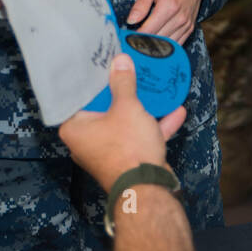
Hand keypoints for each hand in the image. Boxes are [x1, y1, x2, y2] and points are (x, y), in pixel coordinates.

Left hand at [57, 53, 185, 191]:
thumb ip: (123, 82)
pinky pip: (139, 137)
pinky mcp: (128, 159)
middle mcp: (87, 141)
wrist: (147, 189)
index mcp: (75, 128)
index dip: (91, 78)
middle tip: (127, 67)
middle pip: (103, 108)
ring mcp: (109, 151)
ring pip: (124, 122)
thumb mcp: (127, 107)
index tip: (101, 61)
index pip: (78, 96)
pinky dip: (155, 126)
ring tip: (154, 86)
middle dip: (121, 90)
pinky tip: (176, 111)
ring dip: (142, 107)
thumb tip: (120, 61)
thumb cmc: (128, 147)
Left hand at [125, 0, 203, 44]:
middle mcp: (179, 18)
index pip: (148, 31)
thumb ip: (142, 3)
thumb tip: (131, 21)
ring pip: (167, 45)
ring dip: (154, 46)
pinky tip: (156, 43)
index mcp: (169, 6)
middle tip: (130, 42)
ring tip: (141, 43)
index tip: (124, 38)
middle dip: (142, 43)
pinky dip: (165, 46)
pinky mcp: (190, 27)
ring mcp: (186, 24)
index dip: (134, 37)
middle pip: (157, 40)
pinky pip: (177, 44)